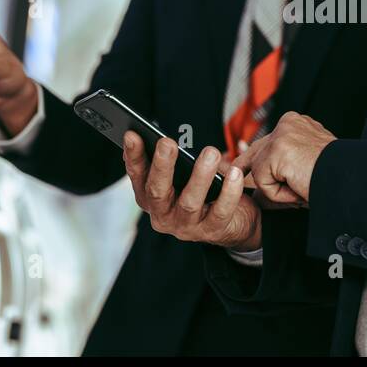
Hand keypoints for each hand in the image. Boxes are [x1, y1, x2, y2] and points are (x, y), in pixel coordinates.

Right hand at [124, 133, 261, 251]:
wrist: (234, 223)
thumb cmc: (203, 192)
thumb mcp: (182, 177)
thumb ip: (169, 163)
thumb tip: (159, 139)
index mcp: (151, 199)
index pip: (138, 176)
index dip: (133, 156)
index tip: (132, 134)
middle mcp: (163, 216)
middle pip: (157, 191)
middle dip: (162, 166)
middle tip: (167, 142)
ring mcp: (187, 227)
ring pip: (190, 202)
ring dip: (200, 176)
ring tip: (211, 152)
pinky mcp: (213, 231)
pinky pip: (221, 211)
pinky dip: (229, 191)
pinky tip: (235, 172)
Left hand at [234, 112, 335, 205]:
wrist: (350, 178)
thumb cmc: (336, 176)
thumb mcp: (309, 163)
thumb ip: (286, 162)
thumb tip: (260, 175)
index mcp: (297, 123)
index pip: (268, 140)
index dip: (254, 157)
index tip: (240, 166)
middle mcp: (287, 123)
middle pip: (255, 150)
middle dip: (244, 166)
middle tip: (236, 173)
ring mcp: (281, 136)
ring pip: (260, 171)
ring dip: (278, 189)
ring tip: (301, 189)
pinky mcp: (276, 151)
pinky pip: (263, 182)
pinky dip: (279, 194)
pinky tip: (298, 189)